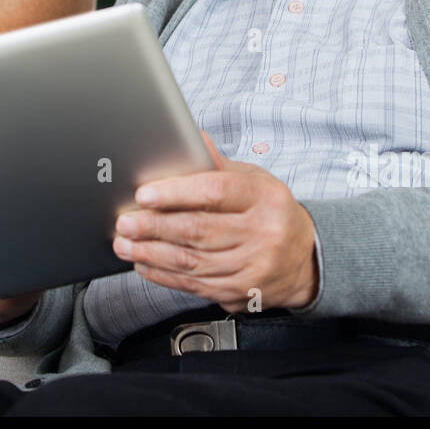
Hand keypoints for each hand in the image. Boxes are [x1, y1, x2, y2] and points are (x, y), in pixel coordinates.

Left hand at [112, 131, 319, 311]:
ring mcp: (252, 267)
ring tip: (124, 244)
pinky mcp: (241, 292)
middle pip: (198, 230)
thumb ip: (218, 165)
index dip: (176, 193)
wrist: (305, 259)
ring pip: (192, 261)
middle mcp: (262, 233)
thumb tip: (191, 136)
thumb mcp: (254, 180)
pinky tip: (144, 264)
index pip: (215, 192)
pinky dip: (164, 274)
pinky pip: (194, 284)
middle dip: (154, 226)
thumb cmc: (270, 211)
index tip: (144, 195)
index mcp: (264, 198)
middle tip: (125, 222)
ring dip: (151, 253)